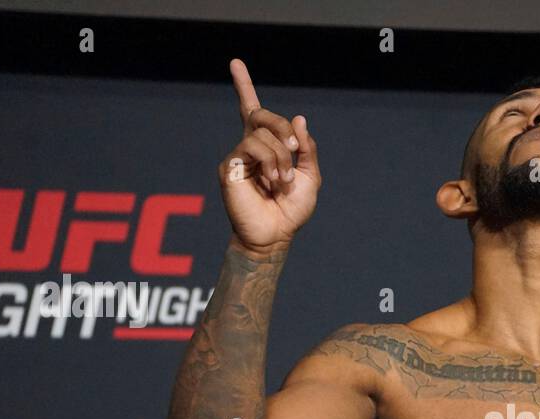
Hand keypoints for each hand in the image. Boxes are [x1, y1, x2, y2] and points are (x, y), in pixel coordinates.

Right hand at [217, 58, 320, 255]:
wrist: (277, 234)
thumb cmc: (291, 210)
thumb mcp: (310, 177)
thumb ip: (306, 149)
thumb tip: (298, 119)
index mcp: (267, 146)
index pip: (252, 111)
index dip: (244, 86)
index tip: (235, 63)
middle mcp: (249, 147)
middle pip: (262, 114)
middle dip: (282, 128)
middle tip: (295, 150)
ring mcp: (238, 156)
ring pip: (261, 133)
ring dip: (281, 155)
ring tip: (283, 180)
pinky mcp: (229, 167)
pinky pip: (252, 147)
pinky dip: (271, 162)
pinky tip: (273, 181)